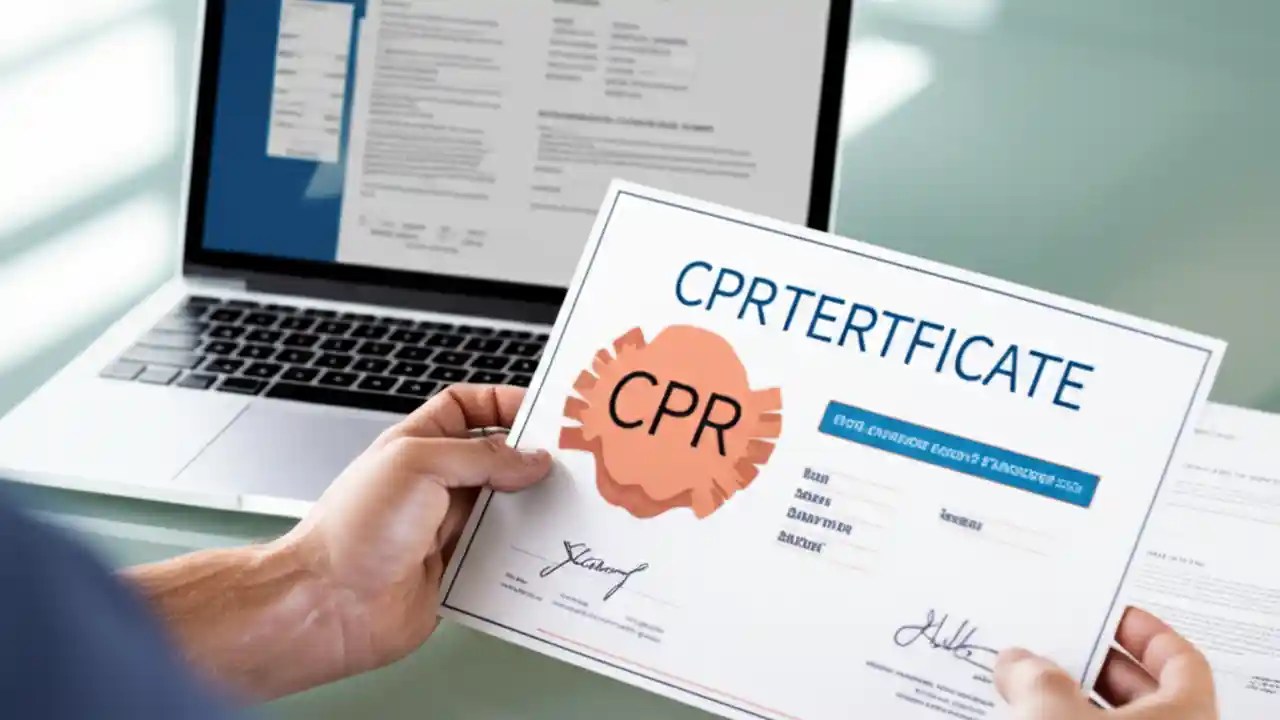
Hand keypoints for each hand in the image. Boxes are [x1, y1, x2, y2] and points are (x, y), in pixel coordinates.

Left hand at [276, 384, 551, 680]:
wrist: (327, 604)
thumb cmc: (353, 529)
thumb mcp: (420, 465)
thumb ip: (482, 456)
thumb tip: (532, 459)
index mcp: (420, 446)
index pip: (469, 409)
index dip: (505, 404)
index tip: (545, 412)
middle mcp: (436, 486)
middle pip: (499, 461)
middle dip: (534, 462)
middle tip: (574, 464)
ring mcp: (447, 530)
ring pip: (509, 512)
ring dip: (535, 512)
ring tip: (569, 509)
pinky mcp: (458, 572)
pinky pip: (504, 560)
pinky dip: (525, 558)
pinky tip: (544, 554)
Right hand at [995, 607, 1216, 718]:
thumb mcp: (1052, 712)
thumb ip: (1035, 676)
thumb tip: (1017, 661)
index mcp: (1186, 714)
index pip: (1181, 659)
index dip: (1144, 631)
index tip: (1107, 614)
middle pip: (1142, 691)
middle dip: (1091, 665)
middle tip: (1049, 646)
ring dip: (1069, 703)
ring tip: (1023, 684)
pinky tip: (1022, 717)